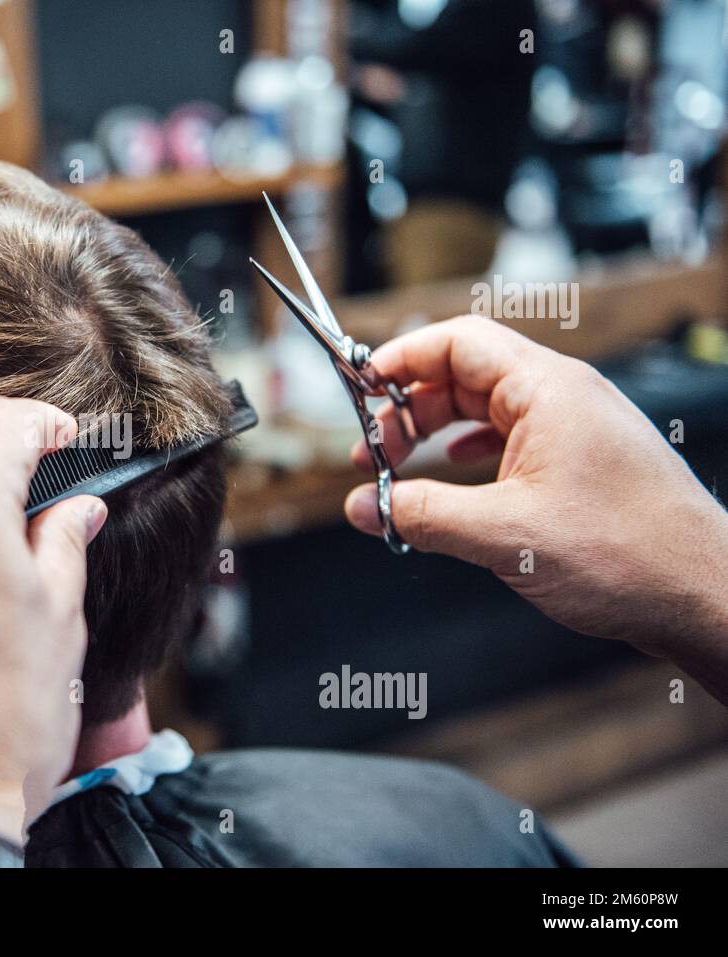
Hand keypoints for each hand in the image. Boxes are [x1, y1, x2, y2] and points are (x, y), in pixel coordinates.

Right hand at [345, 316, 727, 696]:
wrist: (705, 596)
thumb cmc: (628, 555)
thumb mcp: (502, 534)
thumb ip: (421, 514)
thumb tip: (362, 506)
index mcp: (548, 390)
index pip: (458, 341)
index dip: (400, 359)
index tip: (358, 387)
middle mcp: (564, 397)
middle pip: (464, 373)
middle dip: (407, 408)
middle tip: (370, 450)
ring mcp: (576, 428)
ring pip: (484, 408)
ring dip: (433, 433)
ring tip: (395, 467)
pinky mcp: (581, 461)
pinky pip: (509, 438)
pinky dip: (466, 453)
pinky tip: (449, 477)